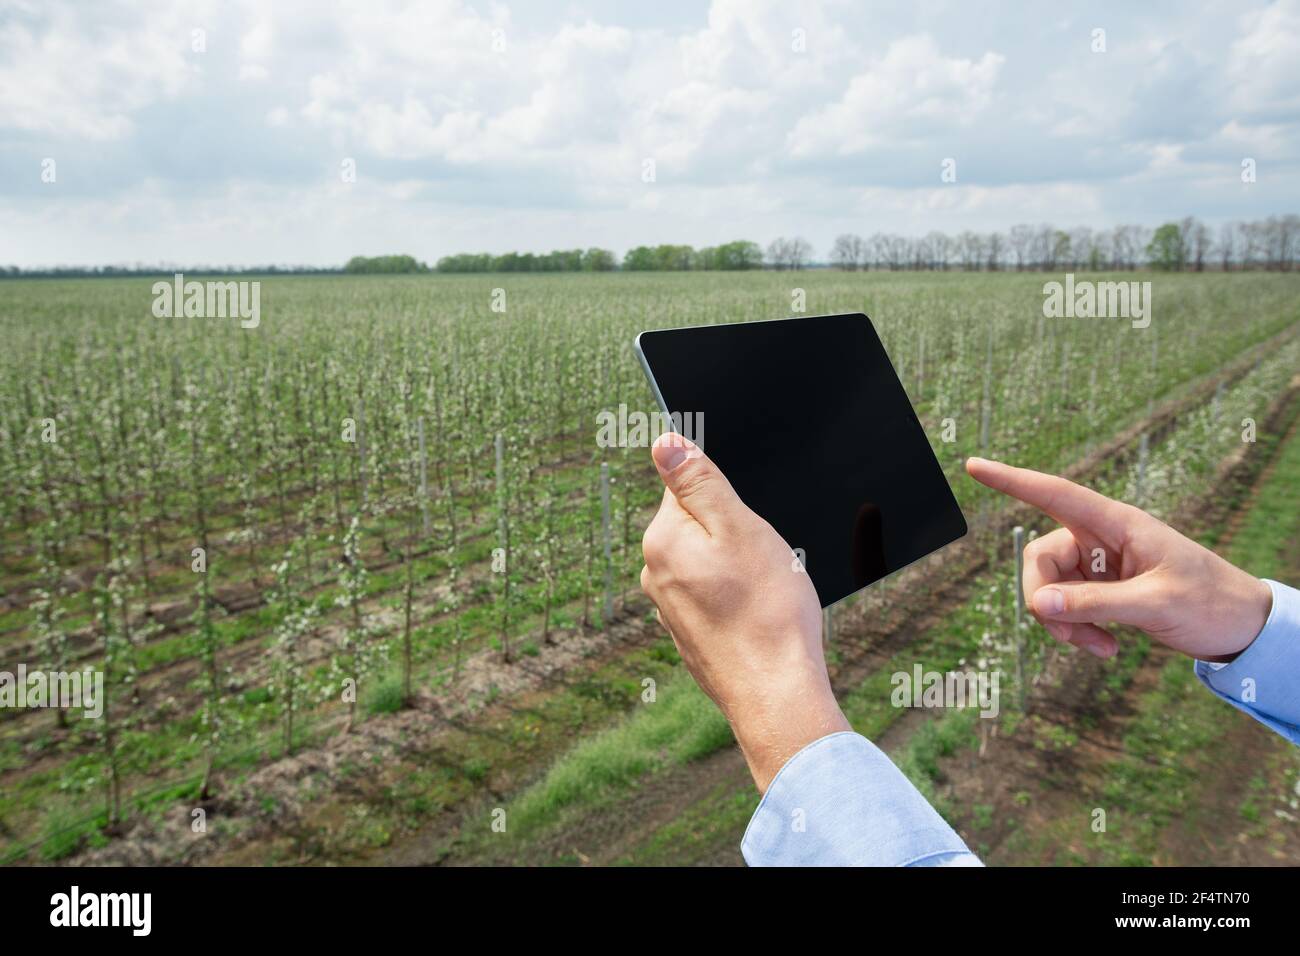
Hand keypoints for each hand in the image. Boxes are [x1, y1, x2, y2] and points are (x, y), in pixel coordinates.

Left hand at [640, 433, 849, 792]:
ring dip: (740, 568)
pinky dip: (739, 600)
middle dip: (734, 532)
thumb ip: (698, 481)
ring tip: (766, 592)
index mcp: (662, 541)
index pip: (685, 488)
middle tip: (765, 560)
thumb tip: (663, 442)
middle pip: (699, 526)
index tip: (750, 522)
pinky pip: (716, 599)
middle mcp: (655, 575)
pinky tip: (761, 617)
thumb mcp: (739, 528)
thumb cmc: (766, 612)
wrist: (776, 696)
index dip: (727, 497)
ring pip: (710, 564)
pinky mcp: (692, 637)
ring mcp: (671, 610)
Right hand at [965, 457, 1273, 662]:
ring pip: (1050, 589)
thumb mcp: (1156, 604)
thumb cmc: (1212, 603)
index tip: (974, 466)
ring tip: (1101, 647)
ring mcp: (1101, 566)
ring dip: (1065, 624)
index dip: (1012, 480)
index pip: (1055, 494)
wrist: (1243, 628)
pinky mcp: (1103, 590)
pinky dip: (1077, 631)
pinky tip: (1107, 647)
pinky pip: (1067, 607)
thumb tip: (1038, 604)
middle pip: (1041, 559)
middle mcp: (1103, 539)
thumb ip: (1095, 603)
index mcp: (1118, 524)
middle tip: (1070, 637)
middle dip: (1045, 601)